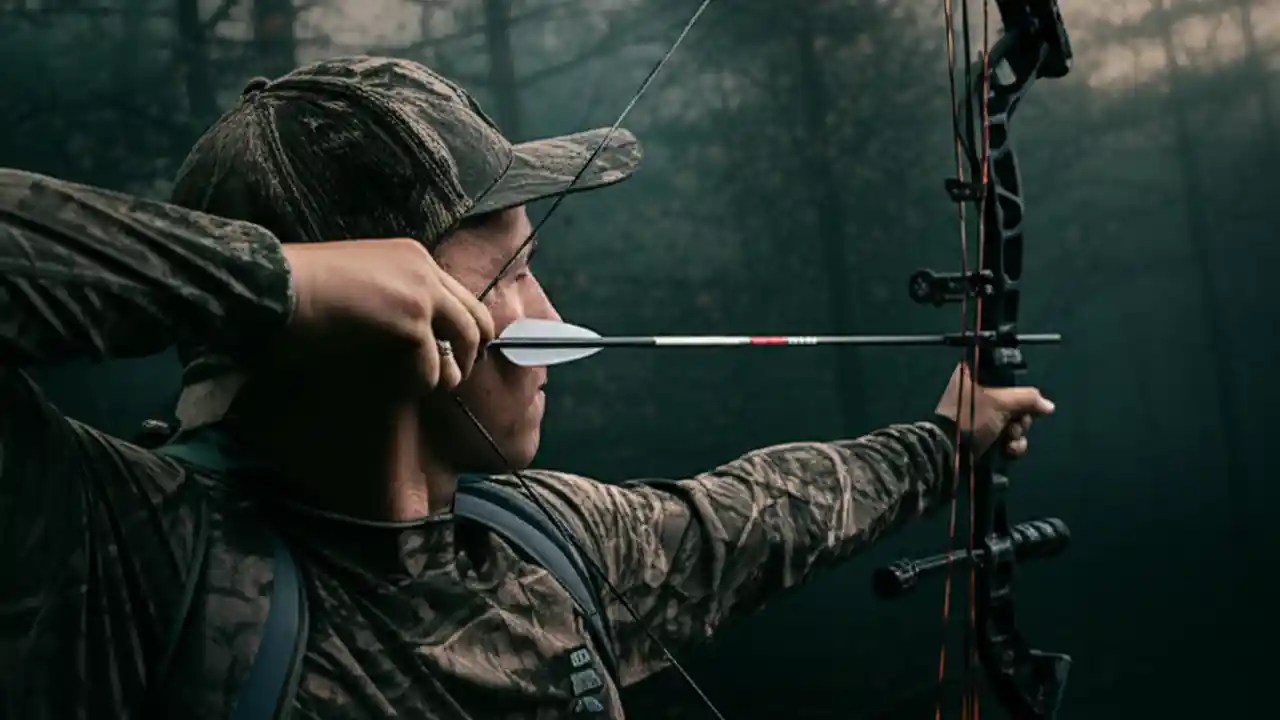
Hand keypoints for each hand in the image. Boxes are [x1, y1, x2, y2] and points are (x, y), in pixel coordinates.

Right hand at [280, 239, 494, 391]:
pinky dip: (422, 382)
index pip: (459, 293)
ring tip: (437, 386)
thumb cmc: (304, 283)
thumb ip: (391, 292)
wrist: (278, 284)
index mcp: (413, 255)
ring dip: (453, 370)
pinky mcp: (411, 323)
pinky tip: (406, 388)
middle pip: (476, 316)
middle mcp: (425, 270)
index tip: (456, 348)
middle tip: (460, 372)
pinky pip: (432, 366)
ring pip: (464, 341)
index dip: (463, 324)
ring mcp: (422, 295)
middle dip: (471, 349)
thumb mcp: (360, 276)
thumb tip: (409, 329)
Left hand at [934, 362, 1055, 458]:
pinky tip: (1008, 449)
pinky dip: (1012, 445)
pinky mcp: (984, 439)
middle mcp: (978, 396)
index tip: (1026, 404)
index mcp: (975, 378)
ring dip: (1018, 434)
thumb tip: (1049, 406)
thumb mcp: (1001, 402)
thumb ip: (1028, 399)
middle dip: (1021, 419)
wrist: (951, 449)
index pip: (1009, 381)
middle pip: (1015, 405)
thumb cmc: (971, 416)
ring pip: (1013, 424)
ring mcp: (982, 419)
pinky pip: (1007, 440)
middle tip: (1014, 424)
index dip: (1021, 394)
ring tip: (1010, 438)